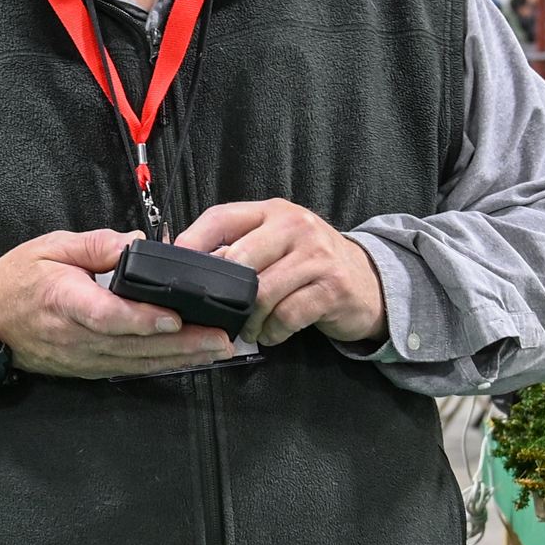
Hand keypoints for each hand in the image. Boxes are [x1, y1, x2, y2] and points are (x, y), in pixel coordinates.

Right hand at [0, 229, 235, 379]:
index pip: (107, 315)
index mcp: (64, 300)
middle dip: (181, 344)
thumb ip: (97, 244)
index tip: (175, 318)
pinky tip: (187, 361)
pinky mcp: (87, 369)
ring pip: (136, 363)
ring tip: (216, 350)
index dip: (142, 320)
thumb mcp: (51, 247)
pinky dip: (159, 366)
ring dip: (179, 359)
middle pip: (133, 345)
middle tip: (220, 339)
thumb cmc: (17, 280)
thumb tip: (138, 243)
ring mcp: (82, 358)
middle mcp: (75, 336)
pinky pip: (128, 370)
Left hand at [176, 198, 388, 347]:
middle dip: (222, 293)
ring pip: (261, 293)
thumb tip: (189, 263)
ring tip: (250, 327)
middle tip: (218, 312)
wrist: (368, 282)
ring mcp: (316, 256)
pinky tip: (273, 333)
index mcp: (273, 211)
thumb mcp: (277, 243)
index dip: (192, 242)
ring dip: (249, 320)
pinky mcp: (332, 288)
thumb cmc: (312, 264)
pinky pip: (286, 316)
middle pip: (239, 259)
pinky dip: (272, 333)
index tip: (175, 267)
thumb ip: (239, 246)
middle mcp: (295, 226)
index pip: (222, 217)